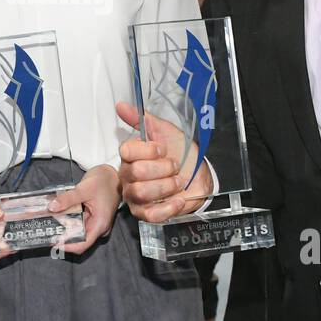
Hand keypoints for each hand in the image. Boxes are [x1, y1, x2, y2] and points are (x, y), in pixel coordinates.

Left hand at [44, 164, 119, 255]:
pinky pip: (79, 223)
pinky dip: (68, 219)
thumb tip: (51, 207)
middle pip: (78, 239)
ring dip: (64, 227)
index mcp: (100, 224)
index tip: (53, 242)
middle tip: (46, 230)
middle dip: (62, 235)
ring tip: (49, 222)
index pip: (83, 244)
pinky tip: (58, 214)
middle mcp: (98, 227)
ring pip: (77, 230)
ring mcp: (95, 223)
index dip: (67, 246)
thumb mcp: (84, 189)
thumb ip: (68, 199)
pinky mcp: (92, 218)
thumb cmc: (104, 181)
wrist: (113, 174)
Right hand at [115, 101, 213, 223]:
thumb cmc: (181, 153)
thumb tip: (121, 105)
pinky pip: (150, 215)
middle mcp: (128, 177)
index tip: (162, 149)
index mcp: (130, 156)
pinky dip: (168, 206)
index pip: (126, 151)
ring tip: (178, 182)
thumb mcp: (164, 131)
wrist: (199, 175)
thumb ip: (142, 119)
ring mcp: (135, 197)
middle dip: (162, 168)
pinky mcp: (146, 214)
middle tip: (174, 167)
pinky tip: (179, 198)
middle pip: (136, 173)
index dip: (148, 150)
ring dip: (166, 186)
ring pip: (141, 192)